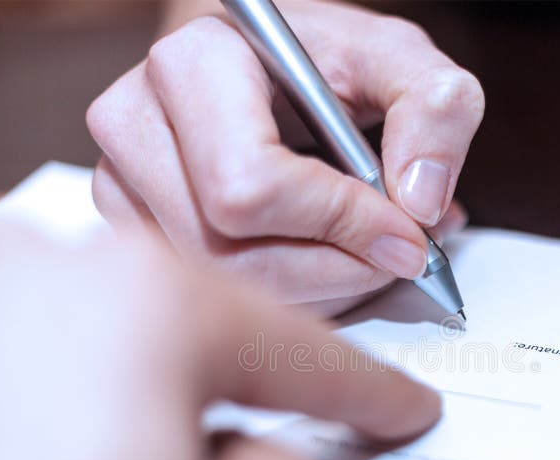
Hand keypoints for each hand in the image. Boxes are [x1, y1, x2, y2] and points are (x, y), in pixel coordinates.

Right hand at [87, 0, 483, 316]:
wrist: (261, 70)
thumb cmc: (322, 62)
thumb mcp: (399, 61)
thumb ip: (434, 111)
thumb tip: (419, 203)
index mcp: (192, 67)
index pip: (252, 187)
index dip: (341, 226)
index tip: (408, 239)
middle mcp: (136, 126)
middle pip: (234, 254)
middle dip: (336, 270)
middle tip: (392, 254)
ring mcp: (125, 186)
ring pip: (226, 287)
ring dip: (318, 290)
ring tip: (358, 251)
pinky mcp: (136, 230)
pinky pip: (214, 297)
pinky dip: (287, 297)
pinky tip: (319, 262)